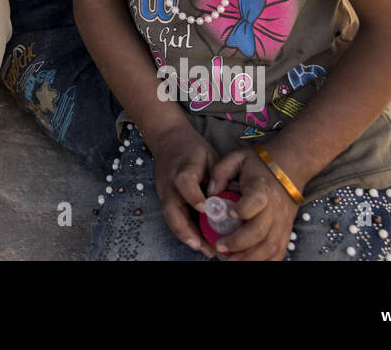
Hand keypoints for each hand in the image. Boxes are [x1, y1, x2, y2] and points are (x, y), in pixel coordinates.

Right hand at [144, 123, 219, 257]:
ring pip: (170, 219)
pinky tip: (200, 242)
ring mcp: (164, 192)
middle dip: (187, 232)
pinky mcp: (164, 198)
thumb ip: (216, 175)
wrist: (167, 139)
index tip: (208, 210)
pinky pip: (173, 218)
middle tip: (206, 248)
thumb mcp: (209, 155)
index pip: (185, 183)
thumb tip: (226, 199)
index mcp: (182, 168)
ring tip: (206, 250)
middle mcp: (169, 183)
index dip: (195, 198)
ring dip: (187, 237)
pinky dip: (185, 232)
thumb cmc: (192, 148)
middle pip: (171, 210)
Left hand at [206, 147, 301, 260]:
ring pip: (270, 246)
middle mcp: (275, 208)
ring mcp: (283, 221)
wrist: (291, 165)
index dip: (243, 210)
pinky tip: (249, 262)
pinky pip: (279, 251)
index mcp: (261, 188)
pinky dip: (267, 261)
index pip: (255, 201)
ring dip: (251, 258)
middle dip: (239, 243)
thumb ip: (220, 171)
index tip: (229, 214)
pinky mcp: (286, 230)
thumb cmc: (259, 163)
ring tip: (231, 261)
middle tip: (220, 247)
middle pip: (260, 231)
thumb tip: (210, 191)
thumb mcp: (237, 158)